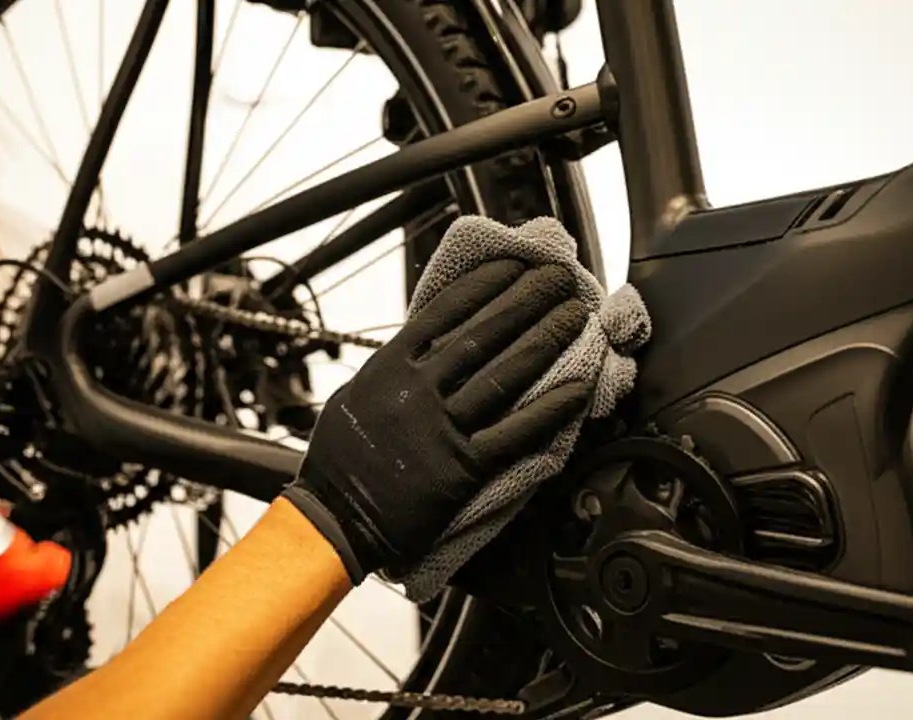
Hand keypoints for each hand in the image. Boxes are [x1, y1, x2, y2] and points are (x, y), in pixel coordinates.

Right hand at [283, 259, 590, 583]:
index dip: (485, 284)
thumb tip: (431, 335)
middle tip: (560, 279)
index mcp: (387, 368)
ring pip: (504, 375)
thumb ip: (395, 365)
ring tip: (574, 316)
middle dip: (527, 301)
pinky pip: (515, 432)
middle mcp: (415, 392)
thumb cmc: (342, 460)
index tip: (515, 264)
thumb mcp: (356, 395)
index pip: (443, 312)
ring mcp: (439, 429)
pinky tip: (577, 387)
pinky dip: (549, 408)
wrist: (335, 522)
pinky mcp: (461, 469)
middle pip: (482, 335)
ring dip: (545, 340)